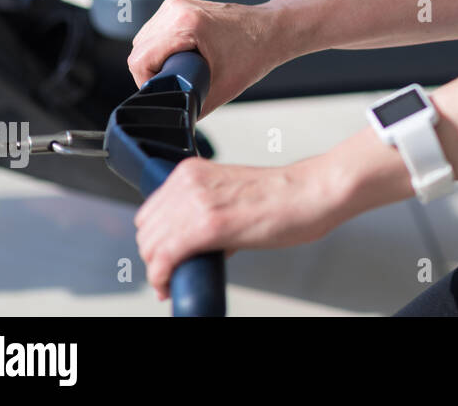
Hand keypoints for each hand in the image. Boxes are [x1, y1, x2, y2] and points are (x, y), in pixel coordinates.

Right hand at [127, 0, 285, 117]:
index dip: (147, 82)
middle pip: (138, 50)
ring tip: (181, 69)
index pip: (140, 60)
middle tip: (176, 83)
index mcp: (185, 24)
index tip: (164, 91)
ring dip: (154, 59)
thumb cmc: (255, 52)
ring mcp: (175, 5)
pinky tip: (180, 56)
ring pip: (143, 40)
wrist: (272, 30)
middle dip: (152, 72)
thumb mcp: (221, 89)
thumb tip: (172, 120)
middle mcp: (176, 9)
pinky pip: (154, 32)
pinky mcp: (178, 6)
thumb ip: (190, 106)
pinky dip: (161, 47)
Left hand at [134, 155, 345, 302]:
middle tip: (170, 273)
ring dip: (158, 269)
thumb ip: (206, 211)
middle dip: (154, 256)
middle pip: (146, 231)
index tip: (164, 257)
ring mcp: (197, 203)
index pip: (150, 212)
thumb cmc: (285, 197)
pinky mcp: (208, 225)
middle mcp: (190, 183)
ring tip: (172, 281)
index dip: (154, 240)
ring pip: (151, 246)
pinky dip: (162, 276)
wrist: (311, 194)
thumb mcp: (232, 195)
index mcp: (192, 172)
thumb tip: (193, 243)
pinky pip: (165, 257)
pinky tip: (169, 284)